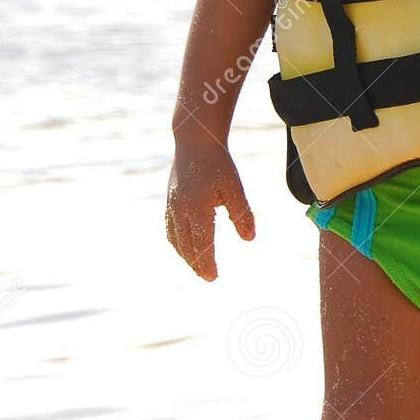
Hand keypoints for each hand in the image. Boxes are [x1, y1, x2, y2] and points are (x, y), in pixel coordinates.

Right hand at [165, 142, 254, 279]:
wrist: (195, 141)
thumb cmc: (218, 164)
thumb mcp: (234, 188)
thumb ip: (242, 213)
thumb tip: (249, 238)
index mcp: (197, 208)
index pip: (201, 244)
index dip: (207, 262)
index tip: (213, 277)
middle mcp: (180, 210)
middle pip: (186, 246)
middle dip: (196, 264)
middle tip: (208, 278)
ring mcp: (172, 206)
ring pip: (176, 240)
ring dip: (186, 256)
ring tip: (198, 267)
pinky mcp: (169, 202)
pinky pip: (170, 229)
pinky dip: (177, 243)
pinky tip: (186, 248)